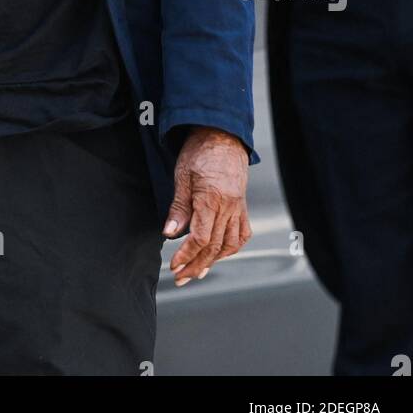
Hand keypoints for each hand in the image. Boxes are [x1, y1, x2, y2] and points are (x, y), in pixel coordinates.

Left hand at [162, 127, 251, 284]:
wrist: (222, 134)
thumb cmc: (200, 151)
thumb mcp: (182, 175)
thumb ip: (178, 208)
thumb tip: (169, 234)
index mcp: (212, 198)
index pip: (200, 238)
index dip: (186, 255)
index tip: (174, 265)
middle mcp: (229, 206)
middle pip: (214, 246)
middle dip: (196, 265)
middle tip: (181, 277)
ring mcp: (238, 207)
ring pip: (229, 244)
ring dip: (213, 261)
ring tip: (198, 271)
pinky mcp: (242, 205)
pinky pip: (242, 233)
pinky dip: (230, 247)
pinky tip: (219, 254)